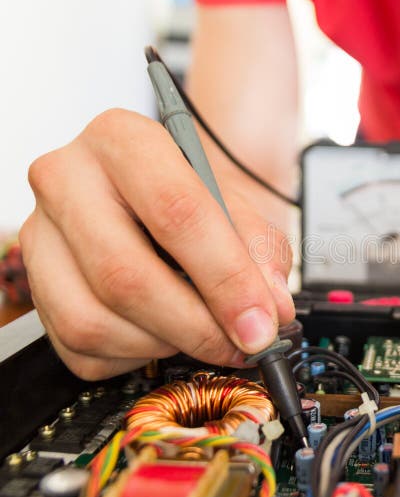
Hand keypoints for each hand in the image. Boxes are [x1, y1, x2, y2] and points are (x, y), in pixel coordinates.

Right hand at [20, 109, 294, 379]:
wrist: (163, 196)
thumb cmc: (198, 199)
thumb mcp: (244, 209)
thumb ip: (262, 255)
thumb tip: (271, 311)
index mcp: (123, 140)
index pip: (176, 212)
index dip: (225, 279)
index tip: (259, 324)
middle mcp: (66, 179)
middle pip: (124, 275)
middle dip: (195, 326)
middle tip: (239, 344)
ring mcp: (40, 234)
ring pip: (93, 321)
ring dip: (163, 344)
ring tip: (202, 333)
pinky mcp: (32, 284)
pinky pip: (78, 347)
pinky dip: (133, 356)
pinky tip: (162, 332)